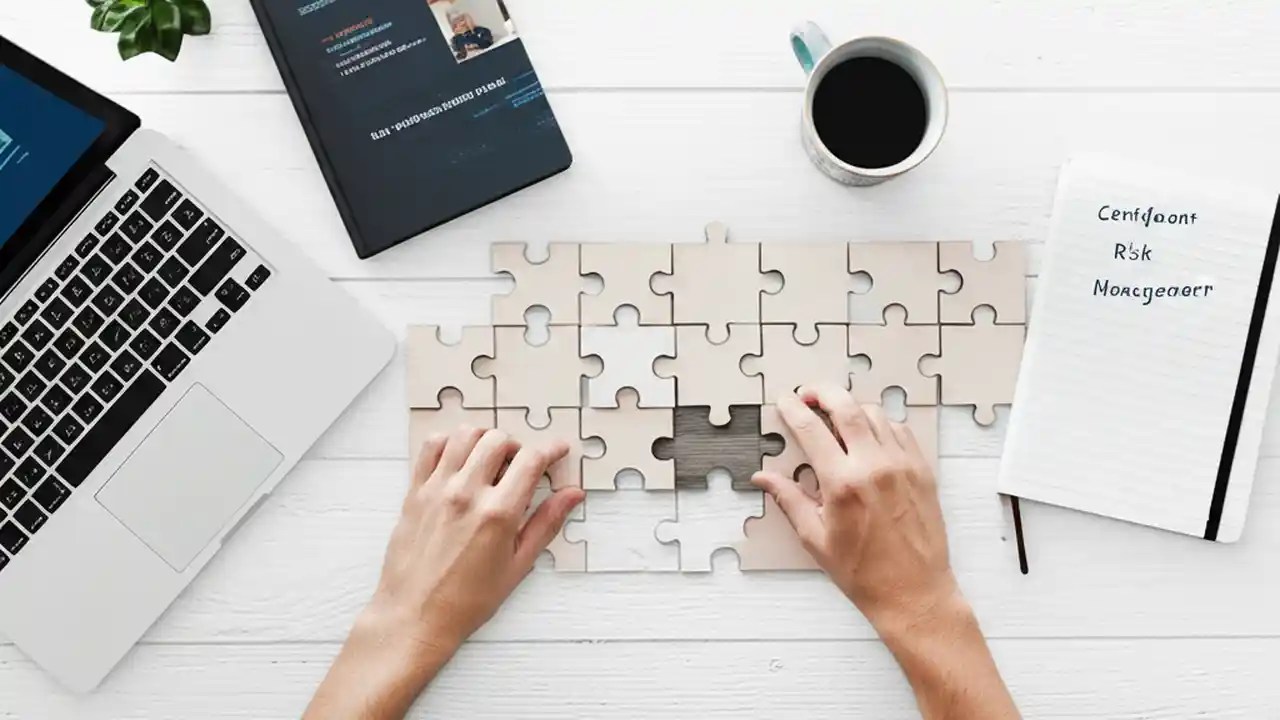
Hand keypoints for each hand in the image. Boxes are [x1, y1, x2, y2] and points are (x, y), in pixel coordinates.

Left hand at [304, 427, 583, 719]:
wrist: (414, 617)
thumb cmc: (466, 601)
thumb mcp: (517, 565)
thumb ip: (546, 523)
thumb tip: (572, 495)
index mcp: (498, 514)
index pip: (531, 460)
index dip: (551, 449)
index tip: (557, 450)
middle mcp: (467, 494)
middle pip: (498, 440)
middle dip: (517, 446)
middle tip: (519, 466)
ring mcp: (437, 490)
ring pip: (465, 435)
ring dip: (484, 439)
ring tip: (490, 460)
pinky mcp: (414, 492)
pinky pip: (431, 447)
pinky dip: (449, 443)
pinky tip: (459, 460)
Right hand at [751, 385, 958, 633]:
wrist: (913, 593)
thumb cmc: (864, 573)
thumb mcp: (815, 538)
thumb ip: (788, 499)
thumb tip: (763, 478)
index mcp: (843, 483)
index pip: (811, 429)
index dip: (793, 409)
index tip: (785, 401)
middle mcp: (875, 467)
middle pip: (846, 406)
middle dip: (823, 392)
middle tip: (809, 393)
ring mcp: (903, 465)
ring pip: (875, 414)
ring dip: (852, 408)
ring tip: (837, 416)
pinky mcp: (922, 471)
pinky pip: (901, 431)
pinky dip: (882, 424)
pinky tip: (869, 436)